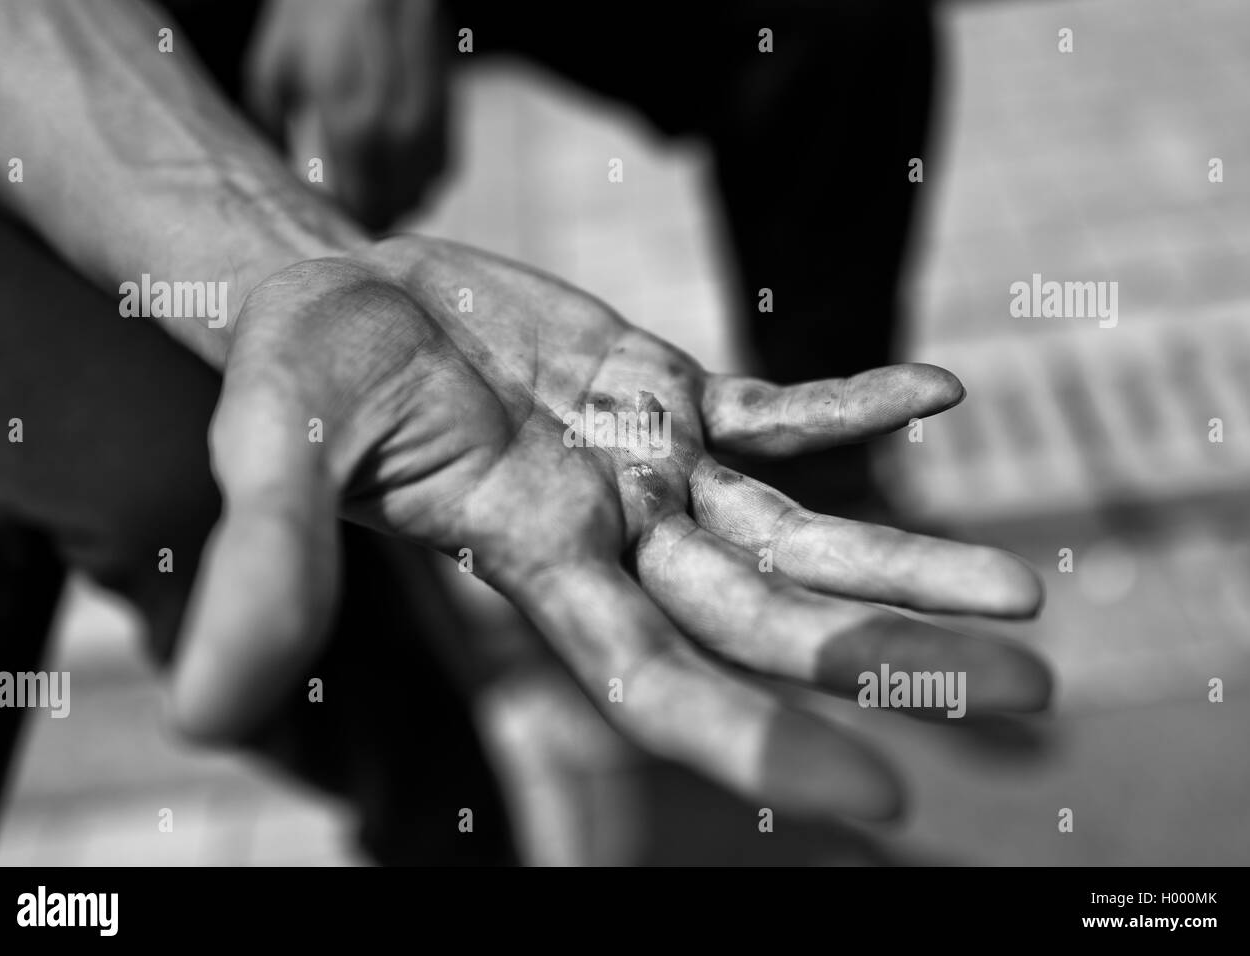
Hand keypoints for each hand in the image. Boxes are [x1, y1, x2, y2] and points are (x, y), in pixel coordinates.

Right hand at [169, 235, 1050, 820]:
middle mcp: (614, 536)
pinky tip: (936, 385)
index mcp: (535, 563)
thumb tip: (217, 714)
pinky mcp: (664, 394)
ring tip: (1026, 594)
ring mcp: (651, 468)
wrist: (344, 298)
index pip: (659, 679)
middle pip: (772, 616)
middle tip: (1033, 693)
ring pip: (798, 527)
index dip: (756, 739)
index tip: (881, 796)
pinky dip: (848, 400)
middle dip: (891, 656)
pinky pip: (775, 408)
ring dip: (907, 553)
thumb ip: (273, 570)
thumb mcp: (276, 456)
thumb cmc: (302, 378)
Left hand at [245, 0, 448, 228]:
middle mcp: (402, 135)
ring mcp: (431, 126)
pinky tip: (391, 168)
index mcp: (355, 129)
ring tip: (364, 194)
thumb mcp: (273, 70)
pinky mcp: (449, 113)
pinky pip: (441, 171)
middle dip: (364, 219)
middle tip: (336, 213)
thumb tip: (277, 183)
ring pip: (422, 196)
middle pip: (392, 212)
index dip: (337, 224)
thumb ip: (275, 137)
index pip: (356, 211)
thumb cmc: (312, 12)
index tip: (316, 220)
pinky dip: (418, 180)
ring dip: (395, 203)